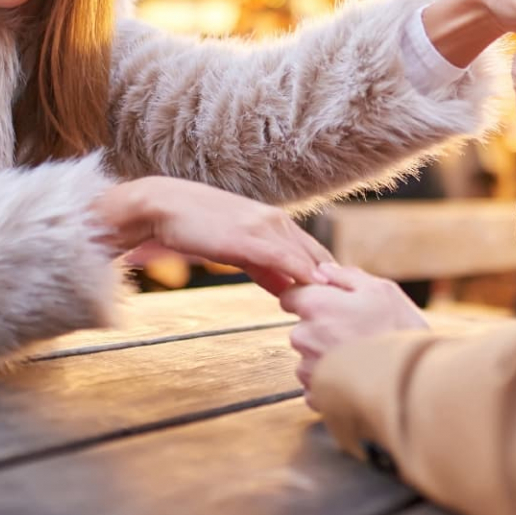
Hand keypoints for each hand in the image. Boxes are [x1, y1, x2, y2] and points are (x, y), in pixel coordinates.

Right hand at [92, 176, 335, 295]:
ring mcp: (264, 227)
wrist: (163, 207)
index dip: (331, 276)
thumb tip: (289, 288)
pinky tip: (314, 288)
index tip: (346, 299)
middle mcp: (276, 222)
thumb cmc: (196, 228)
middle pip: (318, 255)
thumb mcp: (238, 250)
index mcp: (274, 224)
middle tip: (353, 307)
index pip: (314, 252)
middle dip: (336, 281)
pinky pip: (284, 258)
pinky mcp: (250, 237)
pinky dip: (302, 273)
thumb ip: (265, 269)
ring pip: (306, 257)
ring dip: (324, 281)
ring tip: (341, 305)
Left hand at [282, 264, 428, 401]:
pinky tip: (356, 373)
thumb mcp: (380, 289)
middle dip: (320, 327)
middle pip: (301, 327)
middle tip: (354, 330)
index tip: (327, 302)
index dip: (308, 296)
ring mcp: (308, 368)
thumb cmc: (398, 328)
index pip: (290, 296)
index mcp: (315, 305)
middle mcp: (303, 337)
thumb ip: (344, 276)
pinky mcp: (316, 395)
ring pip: (308, 355)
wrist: (413, 378)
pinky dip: (332, 378)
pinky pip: (316, 382)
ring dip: (325, 354)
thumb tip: (323, 270)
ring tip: (359, 355)